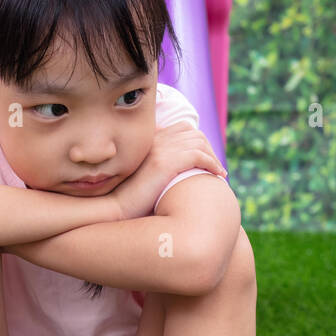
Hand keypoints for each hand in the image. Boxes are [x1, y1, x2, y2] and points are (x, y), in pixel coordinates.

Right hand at [110, 121, 226, 219]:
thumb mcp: (144, 174)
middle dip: (209, 147)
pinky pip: (198, 156)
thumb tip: (178, 172)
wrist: (116, 206)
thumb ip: (159, 165)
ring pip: (199, 142)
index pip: (182, 128)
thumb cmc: (129, 198)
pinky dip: (212, 163)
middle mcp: (156, 140)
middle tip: (216, 165)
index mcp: (150, 140)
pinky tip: (217, 175)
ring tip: (219, 172)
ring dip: (213, 156)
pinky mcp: (165, 163)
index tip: (205, 157)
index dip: (198, 141)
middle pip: (194, 132)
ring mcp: (161, 150)